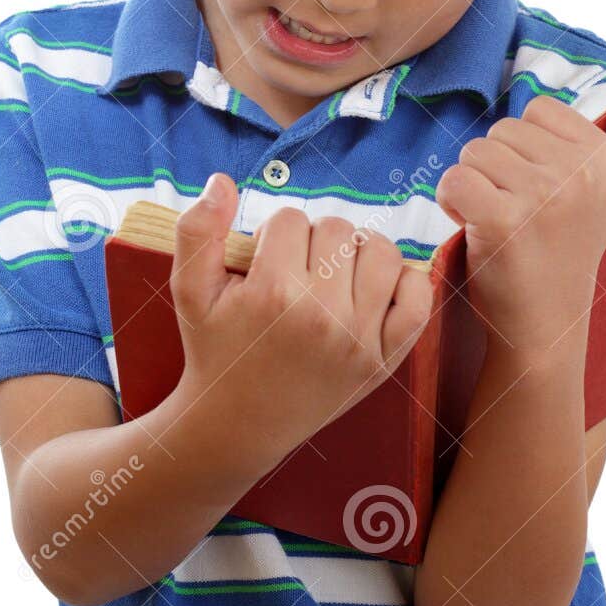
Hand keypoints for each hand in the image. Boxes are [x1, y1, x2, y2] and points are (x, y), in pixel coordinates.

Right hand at [169, 173, 434, 458]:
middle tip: (295, 270)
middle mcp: (322, 315)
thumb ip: (197, 230)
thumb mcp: (188, 291)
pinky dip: (402, 282)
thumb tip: (221, 180)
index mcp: (273, 294)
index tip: (263, 263)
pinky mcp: (384, 360)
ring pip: (380, 251)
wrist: (238, 424)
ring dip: (358, 251)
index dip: (274, 235)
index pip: (290, 220)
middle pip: (335, 229)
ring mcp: (359, 339)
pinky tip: (371, 289)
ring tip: (333, 272)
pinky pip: (417, 297)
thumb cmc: (214, 350)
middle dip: (313, 240)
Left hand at [434, 86, 605, 357]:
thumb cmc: (568, 253)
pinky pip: (454, 180)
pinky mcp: (503, 221)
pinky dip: (451, 203)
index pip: (538, 111)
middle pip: (502, 130)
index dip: (525, 149)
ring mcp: (543, 197)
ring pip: (474, 152)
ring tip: (497, 221)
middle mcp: (581, 174)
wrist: (546, 324)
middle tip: (515, 212)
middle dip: (496, 168)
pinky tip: (473, 227)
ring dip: (473, 186)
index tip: (539, 190)